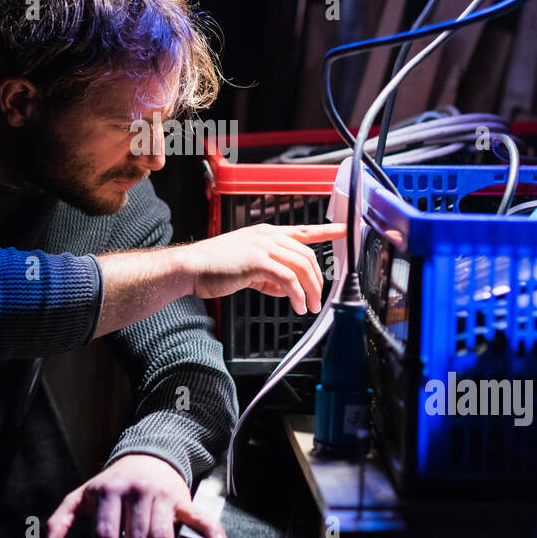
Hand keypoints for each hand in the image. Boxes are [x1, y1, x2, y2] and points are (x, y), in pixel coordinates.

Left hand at [40, 454, 225, 537]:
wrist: (148, 454)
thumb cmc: (111, 483)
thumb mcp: (82, 496)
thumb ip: (61, 519)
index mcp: (108, 492)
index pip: (106, 535)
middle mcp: (135, 491)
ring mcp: (161, 495)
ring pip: (160, 537)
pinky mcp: (183, 498)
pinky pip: (198, 516)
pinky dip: (209, 530)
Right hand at [180, 222, 345, 313]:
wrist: (191, 267)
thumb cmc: (214, 268)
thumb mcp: (248, 269)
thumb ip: (269, 275)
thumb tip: (285, 289)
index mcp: (266, 234)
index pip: (303, 230)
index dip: (327, 230)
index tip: (346, 230)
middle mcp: (267, 236)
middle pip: (307, 255)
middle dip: (318, 280)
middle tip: (319, 299)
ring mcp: (262, 246)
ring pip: (301, 266)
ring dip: (311, 290)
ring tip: (310, 307)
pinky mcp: (257, 261)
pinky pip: (288, 278)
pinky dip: (297, 294)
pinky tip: (297, 306)